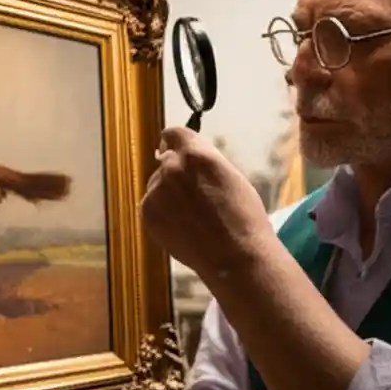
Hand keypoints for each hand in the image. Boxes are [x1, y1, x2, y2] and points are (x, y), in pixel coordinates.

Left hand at [140, 126, 274, 280]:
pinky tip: (182, 226)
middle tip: (190, 191)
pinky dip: (162, 213)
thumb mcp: (229, 175)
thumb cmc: (242, 216)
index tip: (173, 147)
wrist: (234, 256)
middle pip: (165, 160)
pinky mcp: (148, 214)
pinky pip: (152, 205)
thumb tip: (187, 157)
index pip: (173, 133)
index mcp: (195, 154)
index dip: (174, 141)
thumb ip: (203, 162)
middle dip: (175, 170)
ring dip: (168, 193)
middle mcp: (171, 168)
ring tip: (191, 215)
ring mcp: (156, 192)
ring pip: (157, 184)